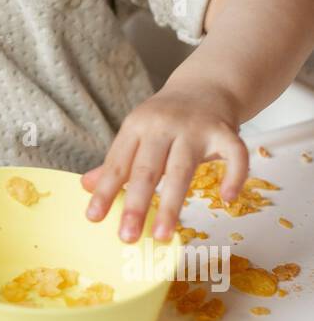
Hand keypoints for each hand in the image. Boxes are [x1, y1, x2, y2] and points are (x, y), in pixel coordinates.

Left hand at [79, 83, 247, 242]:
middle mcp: (164, 126)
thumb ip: (116, 161)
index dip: (105, 191)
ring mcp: (195, 128)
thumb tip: (86, 186)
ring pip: (183, 169)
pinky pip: (234, 154)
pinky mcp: (225, 131)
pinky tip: (227, 199)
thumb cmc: (166, 118)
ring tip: (162, 234)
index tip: (93, 218)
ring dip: (171, 204)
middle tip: (127, 236)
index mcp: (136, 126)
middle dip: (136, 204)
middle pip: (147, 169)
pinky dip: (234, 175)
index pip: (118, 163)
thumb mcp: (137, 131)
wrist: (205, 84)